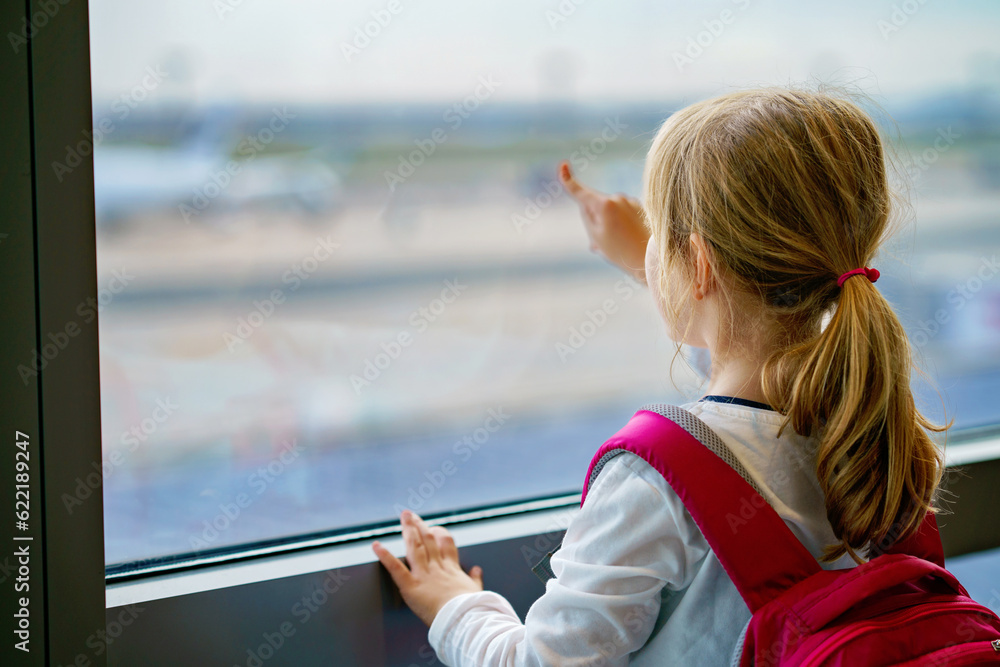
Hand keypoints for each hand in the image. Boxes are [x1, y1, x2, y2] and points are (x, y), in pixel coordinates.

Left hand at [372, 510, 484, 626]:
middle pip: (428, 541)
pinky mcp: (411, 586)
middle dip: (419, 526)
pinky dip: (385, 557)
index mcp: (452, 569)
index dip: (438, 533)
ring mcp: (424, 575)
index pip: (445, 545)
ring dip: (408, 531)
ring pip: (415, 548)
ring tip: (403, 518)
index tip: (433, 527)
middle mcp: (437, 568)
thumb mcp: (476, 591)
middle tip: (410, 515)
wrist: (465, 618)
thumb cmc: (473, 608)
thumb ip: (474, 579)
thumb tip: (477, 570)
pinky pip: (396, 569)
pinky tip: (377, 546)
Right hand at [558, 161, 649, 284]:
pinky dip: (621, 225)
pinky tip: (628, 240)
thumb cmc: (621, 251)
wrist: (653, 258)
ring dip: (608, 224)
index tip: (564, 165)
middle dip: (594, 220)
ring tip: (619, 244)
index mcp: (604, 204)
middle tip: (601, 242)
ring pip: (610, 211)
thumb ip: (587, 217)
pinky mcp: (640, 207)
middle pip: (595, 205)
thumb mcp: (596, 237)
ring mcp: (631, 202)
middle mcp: (618, 198)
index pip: (581, 192)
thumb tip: (588, 205)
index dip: (569, 180)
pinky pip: (623, 214)